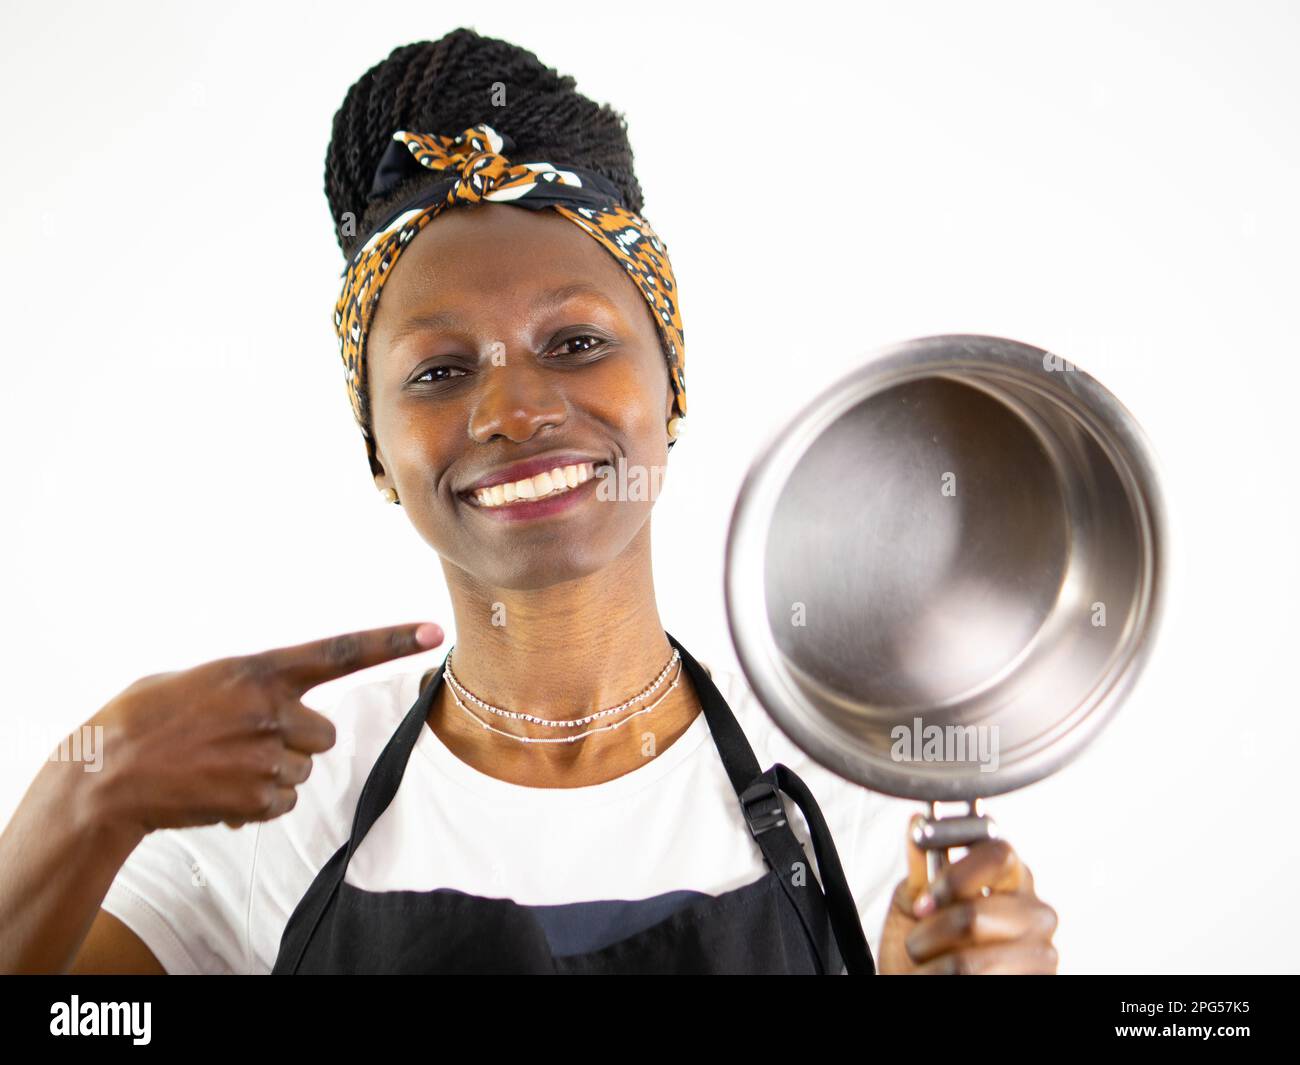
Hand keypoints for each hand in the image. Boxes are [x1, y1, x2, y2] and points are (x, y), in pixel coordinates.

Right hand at [81, 622, 443, 835]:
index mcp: (257, 670)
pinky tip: (215, 789)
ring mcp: (266, 756)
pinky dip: (255, 800)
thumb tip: (281, 700)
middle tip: (242, 741)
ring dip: (271, 772)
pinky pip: (282, 800)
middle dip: (294, 740)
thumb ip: (251, 683)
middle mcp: (270, 710)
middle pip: (325, 732)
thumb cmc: (147, 717)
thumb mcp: (201, 679)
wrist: (106, 776)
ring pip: (303, 768)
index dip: (391, 641)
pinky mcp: (258, 797)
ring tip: (219, 766)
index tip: (435, 632)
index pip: (339, 652)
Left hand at [878, 812, 1057, 973]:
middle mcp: (1036, 913)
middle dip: (931, 932)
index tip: (925, 900)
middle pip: (973, 915)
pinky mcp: (1040, 983)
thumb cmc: (925, 949)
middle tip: (919, 942)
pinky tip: (946, 978)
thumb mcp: (914, 903)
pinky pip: (973, 982)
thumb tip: (918, 822)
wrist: (923, 984)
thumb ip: (921, 867)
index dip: (954, 877)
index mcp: (1012, 878)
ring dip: (933, 965)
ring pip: (968, 962)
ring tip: (931, 965)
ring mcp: (1042, 955)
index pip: (997, 854)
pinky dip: (941, 981)